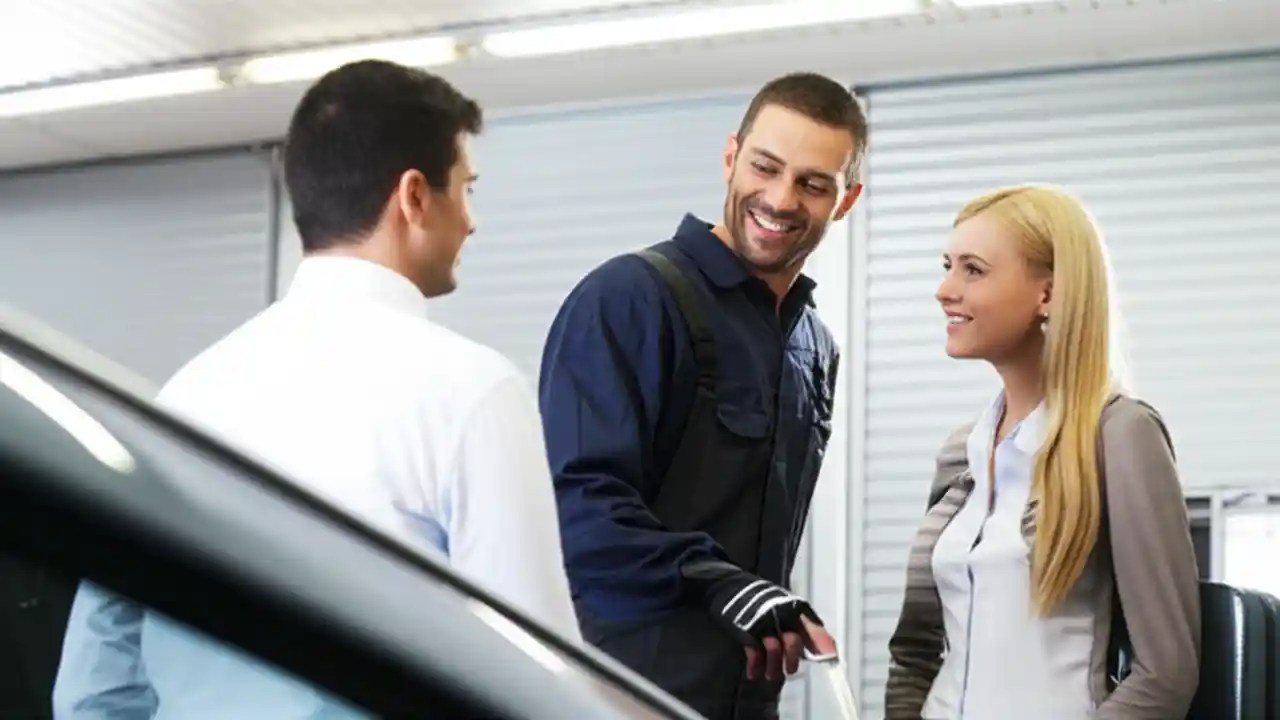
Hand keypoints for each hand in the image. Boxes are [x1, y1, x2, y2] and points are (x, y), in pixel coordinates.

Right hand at [680, 560, 827, 682]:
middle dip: (792, 660)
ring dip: (773, 667)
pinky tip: (753, 672)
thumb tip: (823, 647)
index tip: (830, 659)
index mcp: (793, 605)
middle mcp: (781, 612)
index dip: (823, 644)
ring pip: (774, 651)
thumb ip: (801, 623)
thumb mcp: (783, 604)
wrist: (728, 585)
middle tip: (790, 670)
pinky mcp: (746, 629)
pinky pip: (755, 653)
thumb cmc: (760, 599)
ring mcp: (763, 620)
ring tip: (770, 674)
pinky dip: (755, 666)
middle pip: (794, 643)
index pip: (813, 627)